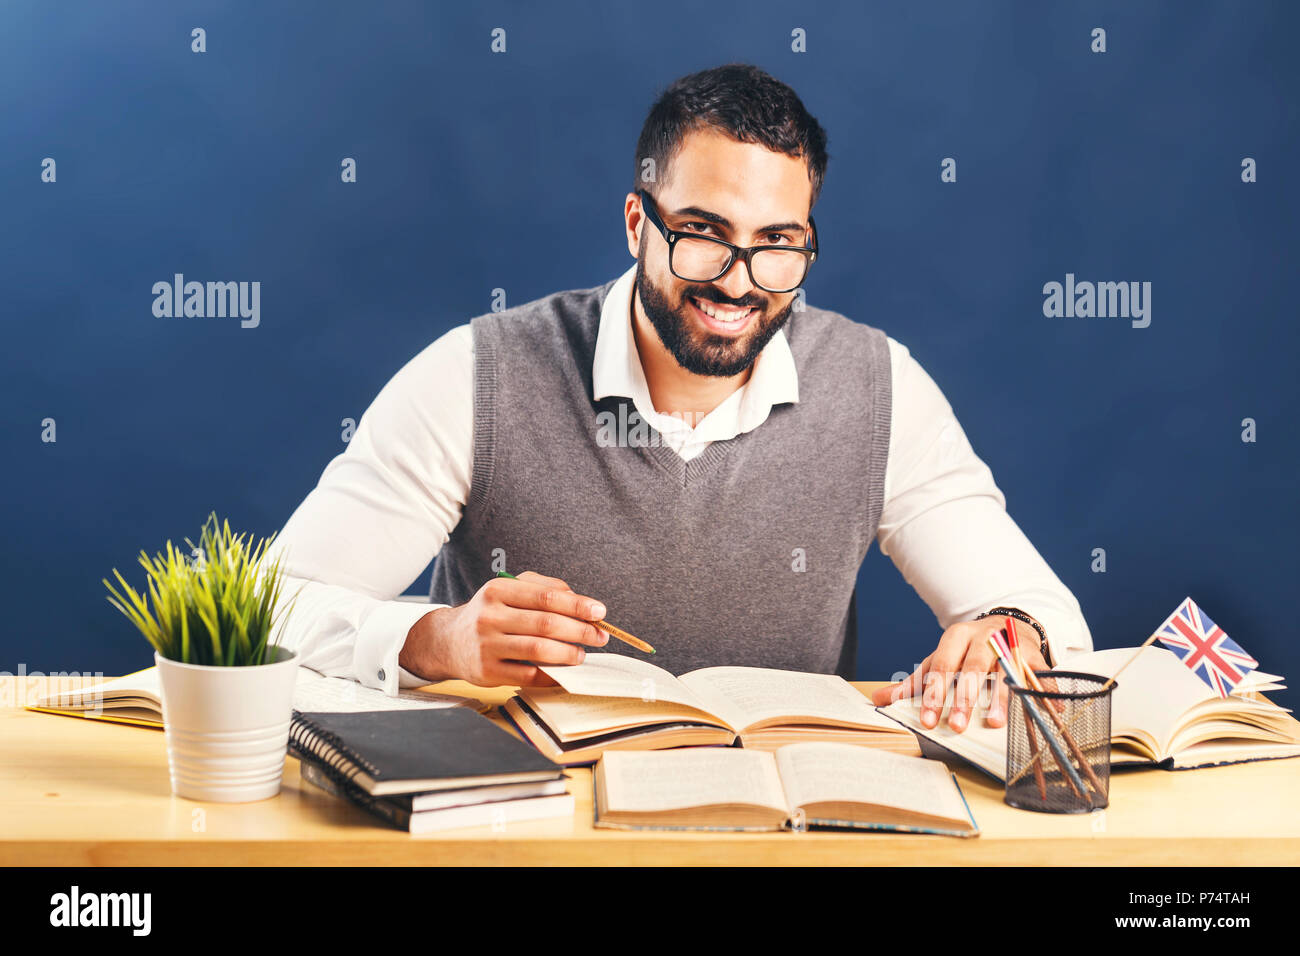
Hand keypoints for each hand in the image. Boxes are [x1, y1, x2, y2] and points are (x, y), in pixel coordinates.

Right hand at [399, 571, 608, 686]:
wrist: (449, 641)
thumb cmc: (490, 613)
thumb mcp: (510, 589)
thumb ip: (545, 586)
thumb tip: (579, 600)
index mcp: (498, 590)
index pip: (547, 597)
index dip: (578, 605)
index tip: (600, 612)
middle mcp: (490, 616)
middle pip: (546, 624)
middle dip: (580, 631)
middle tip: (599, 636)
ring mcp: (487, 645)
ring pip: (539, 650)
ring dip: (568, 653)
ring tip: (581, 654)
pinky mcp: (487, 672)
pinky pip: (528, 675)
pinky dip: (552, 675)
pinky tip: (564, 671)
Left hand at [869, 618, 1047, 732]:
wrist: (1005, 624)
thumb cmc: (966, 650)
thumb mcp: (940, 660)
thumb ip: (914, 682)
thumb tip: (878, 699)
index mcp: (956, 637)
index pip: (942, 666)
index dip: (934, 694)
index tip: (927, 721)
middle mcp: (983, 637)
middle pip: (972, 668)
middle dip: (963, 698)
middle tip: (956, 726)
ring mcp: (1010, 644)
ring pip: (1005, 670)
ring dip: (1000, 697)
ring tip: (994, 722)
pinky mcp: (1034, 653)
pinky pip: (1040, 672)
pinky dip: (1044, 690)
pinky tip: (1049, 709)